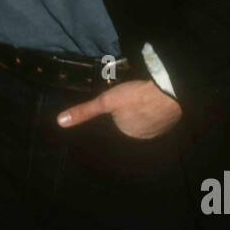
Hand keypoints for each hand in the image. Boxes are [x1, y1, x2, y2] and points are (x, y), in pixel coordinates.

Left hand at [56, 78, 182, 137]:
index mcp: (127, 136)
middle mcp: (142, 139)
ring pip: (143, 125)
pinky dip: (152, 114)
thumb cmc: (135, 97)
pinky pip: (156, 121)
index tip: (114, 114)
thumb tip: (60, 122)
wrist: (169, 90)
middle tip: (125, 105)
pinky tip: (150, 104)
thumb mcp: (106, 101)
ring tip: (136, 104)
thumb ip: (85, 112)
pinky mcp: (169, 123)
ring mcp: (157, 132)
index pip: (114, 134)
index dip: (113, 124)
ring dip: (139, 118)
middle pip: (129, 129)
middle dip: (126, 121)